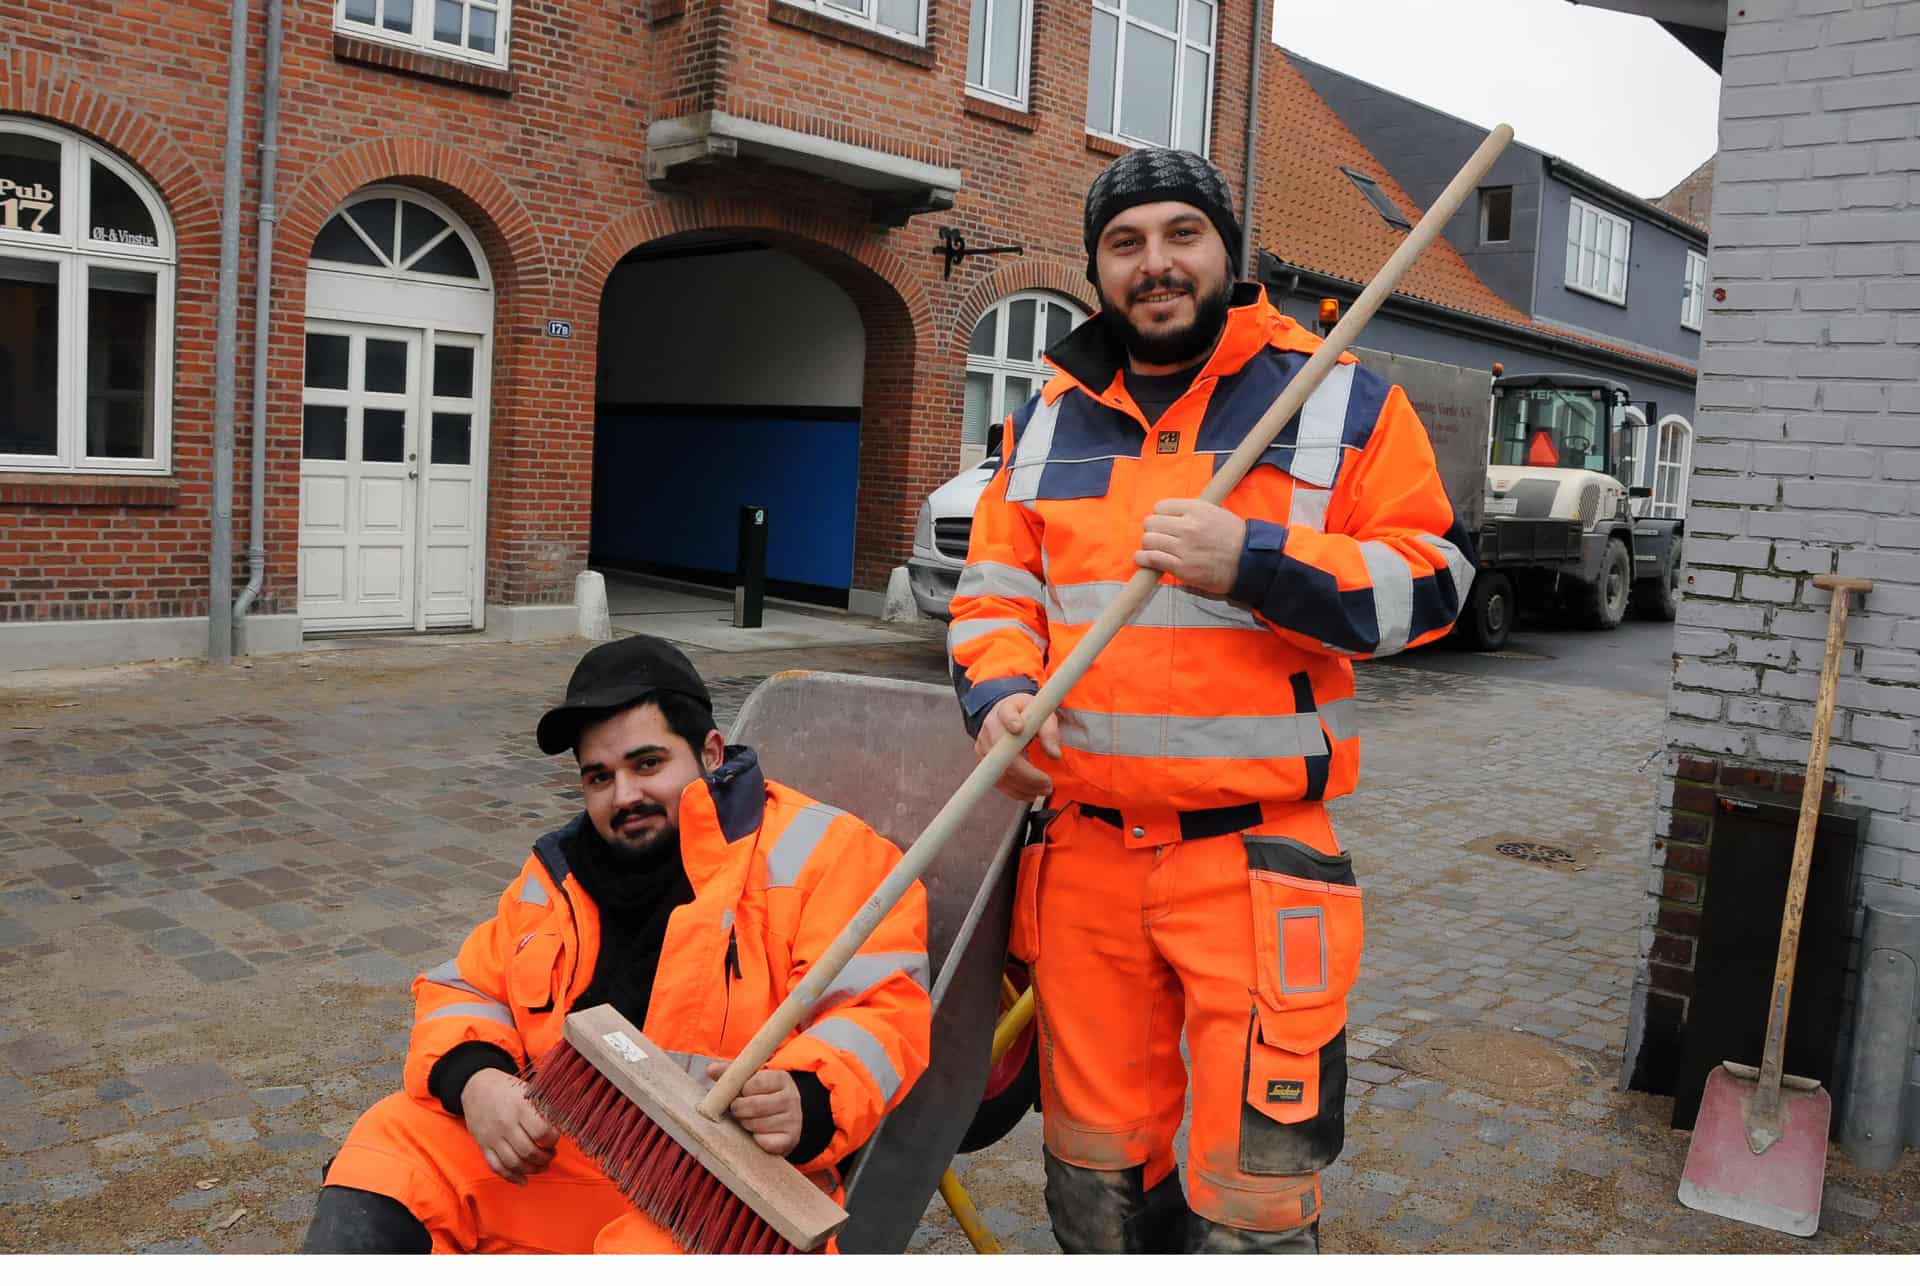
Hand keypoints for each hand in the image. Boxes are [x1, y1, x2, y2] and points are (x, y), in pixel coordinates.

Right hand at [461, 1068, 558, 1185]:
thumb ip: (545, 1108)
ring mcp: (492, 1137)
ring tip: (542, 1165)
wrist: (477, 1087)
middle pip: (528, 1152)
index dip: (552, 1140)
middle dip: (545, 1158)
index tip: (554, 1139)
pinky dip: (511, 1177)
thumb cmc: (509, 1089)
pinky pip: (496, 1167)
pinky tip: (524, 1180)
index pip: (541, 1132)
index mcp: (520, 1107)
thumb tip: (565, 1124)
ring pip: (514, 1163)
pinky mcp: (483, 1146)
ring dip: (532, 1169)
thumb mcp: (529, 1091)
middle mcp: (505, 1124)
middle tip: (551, 1154)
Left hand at [706, 1063, 803, 1155]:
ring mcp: (793, 1120)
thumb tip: (709, 1069)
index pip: (756, 1083)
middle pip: (755, 1105)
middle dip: (739, 1109)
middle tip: (737, 1110)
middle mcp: (791, 1098)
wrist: (790, 1115)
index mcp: (781, 1078)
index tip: (741, 1094)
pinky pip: (765, 1142)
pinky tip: (757, 1134)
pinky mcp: (790, 1139)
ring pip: (757, 1125)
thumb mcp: (751, 1079)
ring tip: (747, 1120)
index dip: (743, 1090)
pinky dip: (756, 1139)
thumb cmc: (764, 1094)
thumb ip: (732, 1074)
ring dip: (746, 1124)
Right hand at [974, 692, 1060, 802]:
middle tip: (1048, 783)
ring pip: (1000, 772)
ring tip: (1045, 789)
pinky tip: (1032, 793)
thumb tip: (1055, 755)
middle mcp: (990, 726)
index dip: (1011, 721)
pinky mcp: (983, 761)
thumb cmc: (1028, 715)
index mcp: (1006, 709)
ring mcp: (983, 745)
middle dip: (1027, 774)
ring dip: (1024, 786)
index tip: (1019, 728)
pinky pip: (997, 781)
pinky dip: (1015, 791)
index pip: (1006, 714)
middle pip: (1004, 754)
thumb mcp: (1043, 715)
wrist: (1009, 716)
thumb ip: (1050, 732)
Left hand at [1135, 499, 1246, 594]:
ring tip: (1154, 549)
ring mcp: (1184, 548)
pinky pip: (1151, 559)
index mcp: (1196, 509)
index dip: (1160, 515)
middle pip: (1151, 523)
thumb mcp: (1214, 512)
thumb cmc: (1233, 536)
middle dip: (1152, 530)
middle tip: (1159, 537)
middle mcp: (1188, 526)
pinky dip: (1144, 559)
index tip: (1164, 523)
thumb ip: (1191, 511)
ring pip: (1148, 540)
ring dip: (1148, 545)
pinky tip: (1146, 559)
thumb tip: (1167, 514)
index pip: (1160, 507)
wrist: (1248, 561)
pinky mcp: (1182, 568)